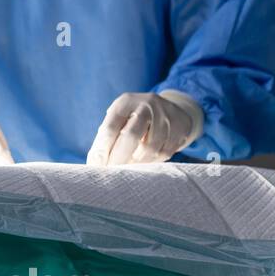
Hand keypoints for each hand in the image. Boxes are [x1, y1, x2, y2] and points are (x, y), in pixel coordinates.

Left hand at [87, 91, 201, 165]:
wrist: (172, 107)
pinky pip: (164, 153)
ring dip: (137, 163)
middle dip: (118, 159)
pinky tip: (145, 162)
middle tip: (111, 173)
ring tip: (129, 168)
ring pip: (150, 148)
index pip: (110, 127)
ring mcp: (165, 116)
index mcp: (126, 102)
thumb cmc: (135, 118)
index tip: (95, 166)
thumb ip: (106, 137)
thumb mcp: (120, 118)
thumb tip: (94, 163)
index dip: (102, 149)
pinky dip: (152, 161)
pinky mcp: (180, 128)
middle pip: (131, 136)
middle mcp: (146, 106)